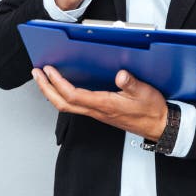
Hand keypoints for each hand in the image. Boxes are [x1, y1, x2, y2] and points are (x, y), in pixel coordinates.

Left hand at [31, 66, 167, 140]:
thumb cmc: (151, 110)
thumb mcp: (145, 93)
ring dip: (51, 92)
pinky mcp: (99, 111)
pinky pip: (75, 105)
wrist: (158, 125)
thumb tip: (121, 74)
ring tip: (43, 78)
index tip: (49, 70)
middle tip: (36, 73)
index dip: (58, 83)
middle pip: (62, 103)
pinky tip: (62, 85)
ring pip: (66, 105)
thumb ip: (132, 84)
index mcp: (104, 104)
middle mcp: (96, 110)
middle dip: (46, 88)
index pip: (73, 95)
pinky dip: (63, 94)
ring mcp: (96, 112)